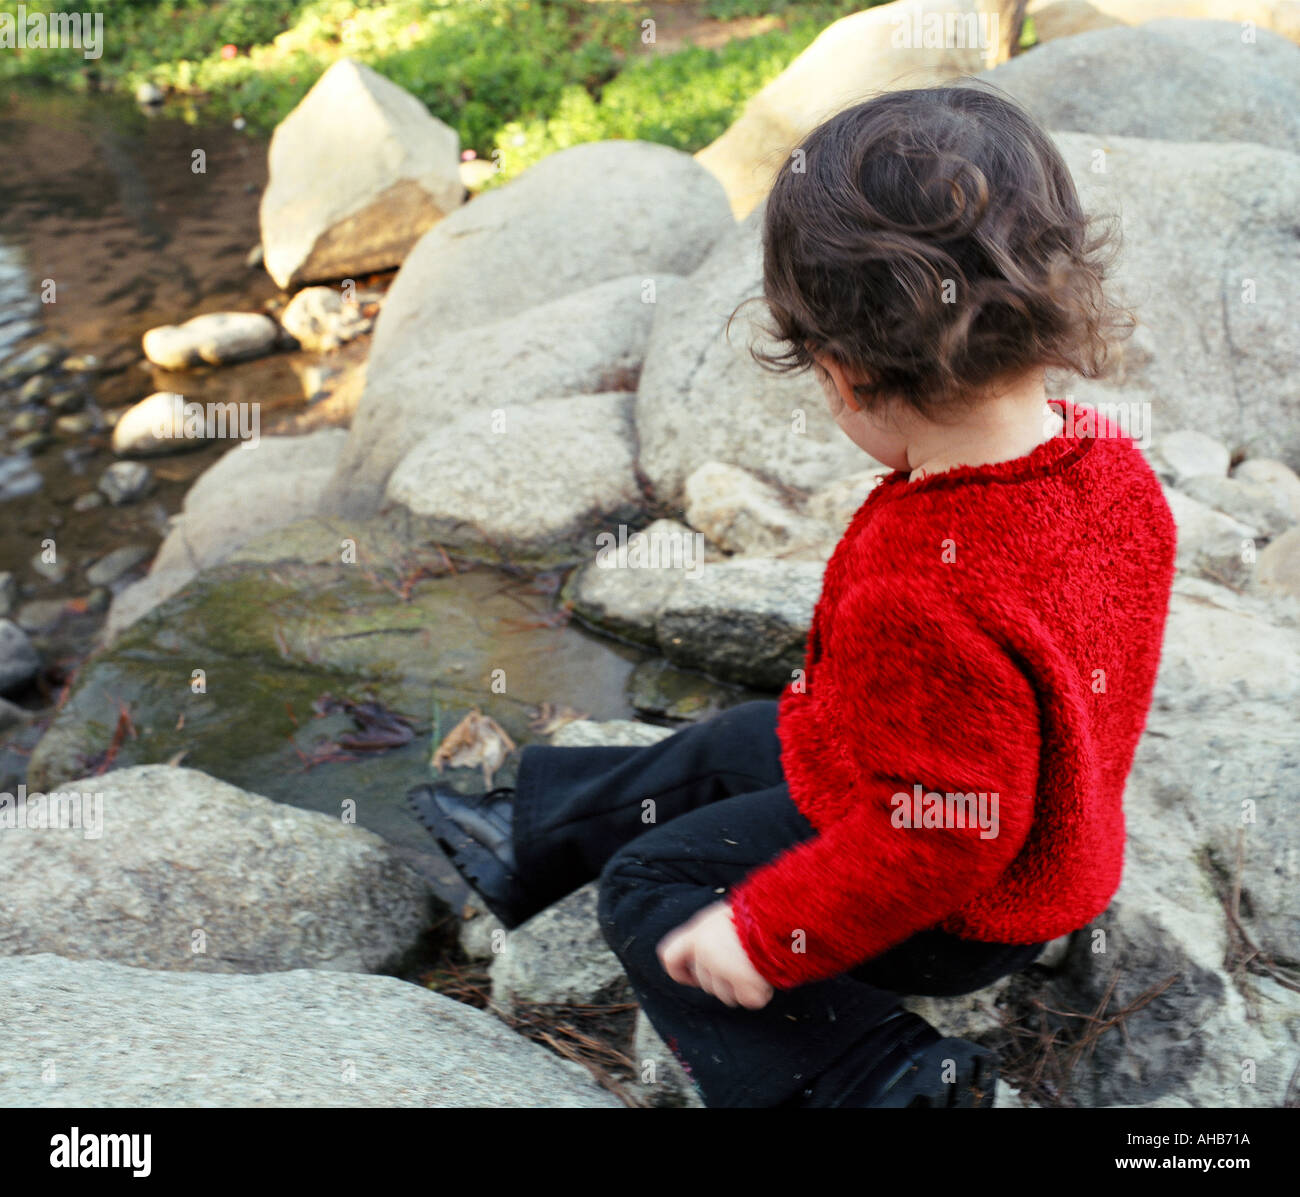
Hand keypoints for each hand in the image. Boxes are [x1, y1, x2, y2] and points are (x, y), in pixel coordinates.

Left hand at [656, 901, 774, 1009]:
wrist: (783, 913)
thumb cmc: (758, 911)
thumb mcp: (726, 915)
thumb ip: (713, 935)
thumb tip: (715, 953)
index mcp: (698, 932)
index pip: (670, 957)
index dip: (680, 972)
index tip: (692, 977)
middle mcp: (705, 952)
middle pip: (705, 982)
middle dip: (723, 981)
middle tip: (744, 964)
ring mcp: (723, 970)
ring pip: (725, 996)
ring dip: (741, 987)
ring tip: (758, 963)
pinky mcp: (745, 985)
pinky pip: (749, 1000)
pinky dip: (760, 992)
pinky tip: (767, 973)